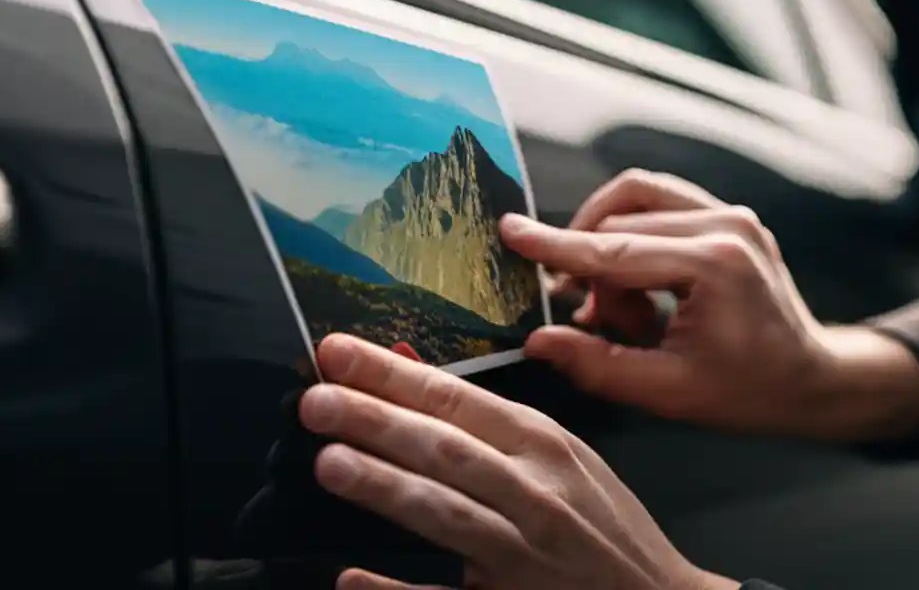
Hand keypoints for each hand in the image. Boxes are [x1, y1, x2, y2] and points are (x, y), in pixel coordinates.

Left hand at [300, 334, 737, 589]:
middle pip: (447, 449)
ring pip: (449, 514)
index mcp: (543, 444)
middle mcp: (536, 494)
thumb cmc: (602, 524)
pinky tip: (351, 577)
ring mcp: (526, 556)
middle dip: (378, 421)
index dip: (394, 375)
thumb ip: (486, 422)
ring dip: (388, 487)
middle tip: (315, 399)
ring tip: (330, 462)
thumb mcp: (560, 455)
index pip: (457, 399)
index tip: (337, 351)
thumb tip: (406, 374)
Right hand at [502, 169, 918, 441]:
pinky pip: (657, 205)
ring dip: (608, 250)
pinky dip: (632, 239)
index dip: (556, 246)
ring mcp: (730, 213)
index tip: (510, 232)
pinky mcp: (728, 213)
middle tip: (599, 325)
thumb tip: (538, 341)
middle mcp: (726, 225)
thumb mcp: (669, 392)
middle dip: (593, 276)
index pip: (614, 250)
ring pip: (633, 204)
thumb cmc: (750, 392)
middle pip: (617, 228)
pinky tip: (639, 287)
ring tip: (620, 306)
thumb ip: (598, 365)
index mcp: (716, 266)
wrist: (815, 379)